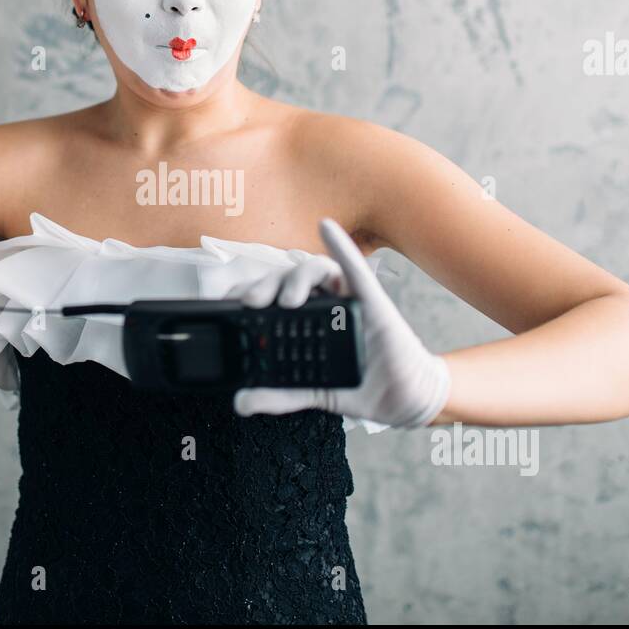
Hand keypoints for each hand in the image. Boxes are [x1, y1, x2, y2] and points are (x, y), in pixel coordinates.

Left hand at [232, 218, 450, 428]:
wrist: (403, 400)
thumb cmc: (362, 387)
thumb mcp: (312, 392)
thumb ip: (278, 396)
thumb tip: (241, 401)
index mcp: (307, 323)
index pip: (272, 299)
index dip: (250, 293)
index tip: (226, 301)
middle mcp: (323, 306)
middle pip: (288, 282)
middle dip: (266, 286)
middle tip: (250, 301)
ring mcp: (347, 301)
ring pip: (316, 271)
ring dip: (296, 277)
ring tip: (286, 300)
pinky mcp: (372, 301)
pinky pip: (354, 268)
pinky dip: (340, 246)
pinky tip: (326, 227)